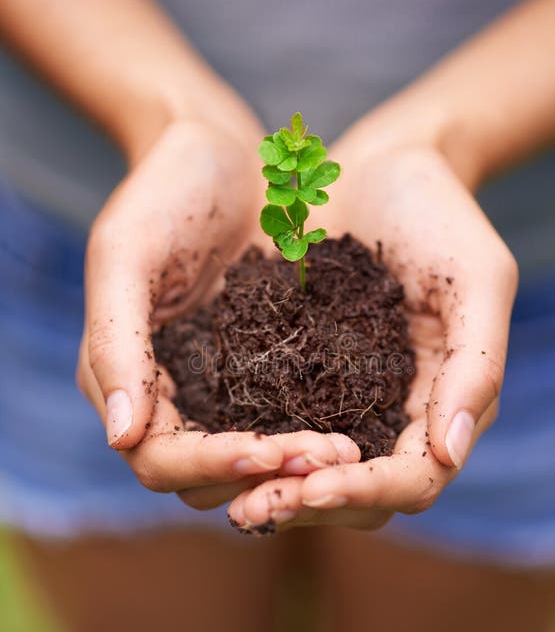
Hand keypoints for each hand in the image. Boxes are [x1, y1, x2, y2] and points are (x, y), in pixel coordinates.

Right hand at [77, 116, 359, 512]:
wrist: (225, 154)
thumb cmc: (165, 191)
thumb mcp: (127, 254)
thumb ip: (116, 340)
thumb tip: (120, 436)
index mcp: (126, 380)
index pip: (159, 457)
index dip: (211, 464)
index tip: (270, 451)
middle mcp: (171, 399)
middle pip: (209, 477)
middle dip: (266, 476)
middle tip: (331, 457)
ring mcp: (221, 390)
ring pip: (253, 464)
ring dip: (297, 469)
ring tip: (350, 452)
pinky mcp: (265, 375)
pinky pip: (288, 424)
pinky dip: (316, 437)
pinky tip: (361, 430)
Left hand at [226, 140, 517, 531]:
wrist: (379, 166)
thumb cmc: (439, 213)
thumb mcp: (475, 277)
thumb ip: (476, 363)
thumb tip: (453, 452)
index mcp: (443, 402)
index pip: (413, 478)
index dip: (366, 491)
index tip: (312, 485)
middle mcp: (394, 416)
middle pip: (359, 496)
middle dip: (308, 507)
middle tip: (250, 509)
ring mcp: (345, 401)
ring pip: (312, 477)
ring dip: (272, 493)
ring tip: (225, 495)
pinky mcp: (300, 379)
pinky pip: (275, 431)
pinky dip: (248, 451)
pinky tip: (206, 448)